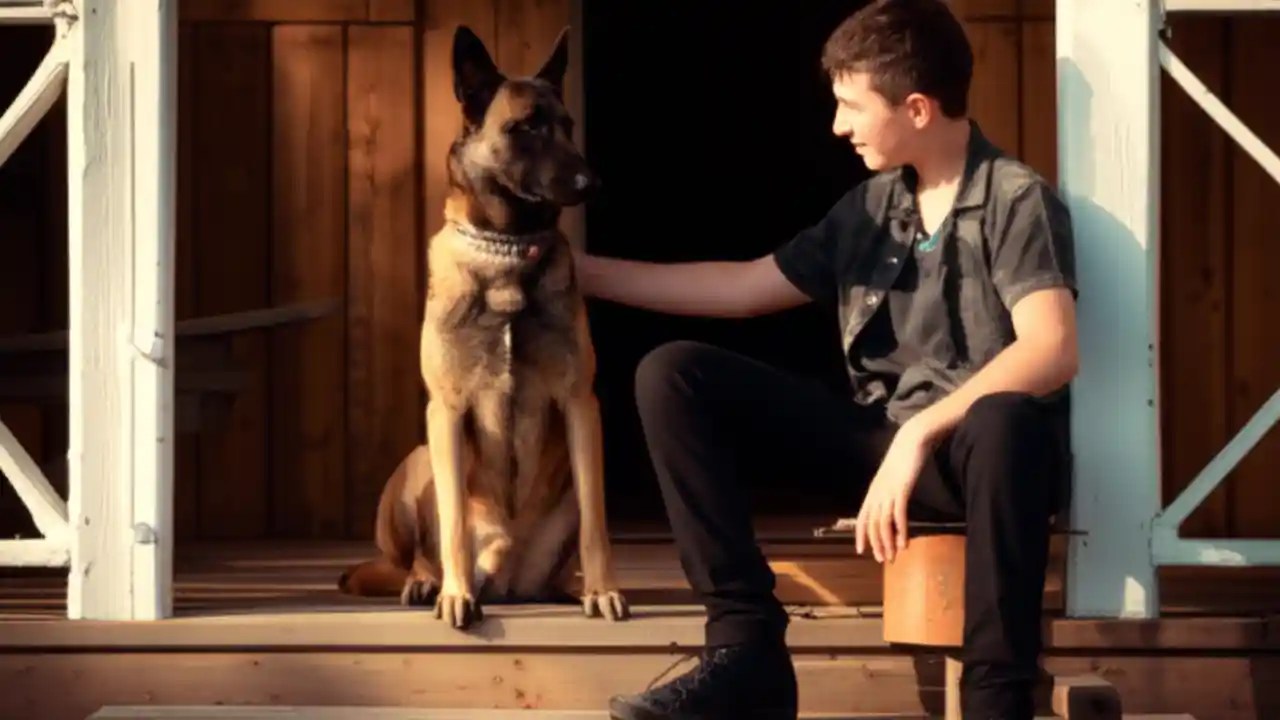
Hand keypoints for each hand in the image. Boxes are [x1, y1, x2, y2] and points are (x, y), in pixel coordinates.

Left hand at [855, 420, 932, 562]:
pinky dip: (900, 531)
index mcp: (873, 492)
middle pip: (872, 525)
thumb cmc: (903, 459)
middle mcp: (877, 494)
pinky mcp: (901, 490)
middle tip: (883, 560)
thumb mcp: (893, 478)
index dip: (861, 535)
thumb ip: (890, 491)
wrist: (911, 440)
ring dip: (888, 542)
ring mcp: (888, 492)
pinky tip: (904, 543)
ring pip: (883, 524)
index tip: (861, 551)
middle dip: (877, 544)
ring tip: (893, 556)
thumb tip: (892, 505)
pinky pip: (898, 515)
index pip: (862, 518)